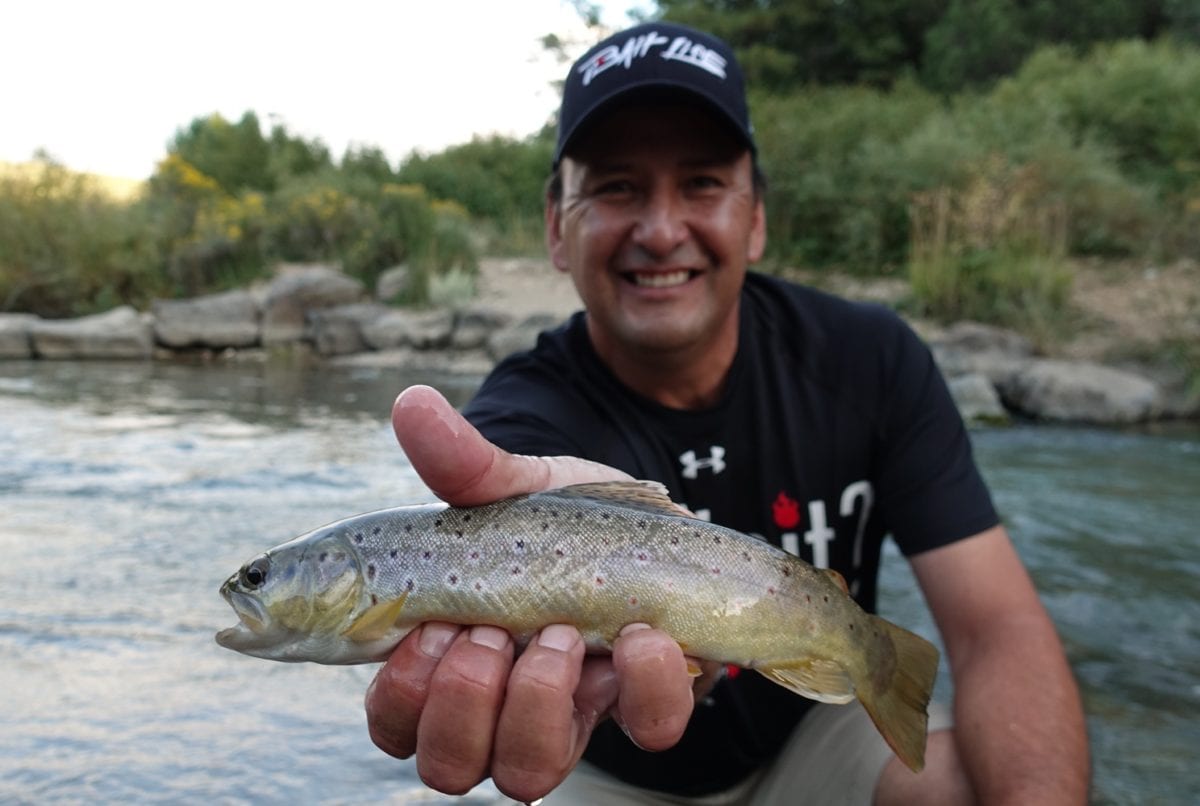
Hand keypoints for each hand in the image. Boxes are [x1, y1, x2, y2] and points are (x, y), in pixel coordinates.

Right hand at [364, 385, 696, 801]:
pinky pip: (644, 730)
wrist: (654, 529)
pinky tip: (640, 634)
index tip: (430, 627)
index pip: (393, 719)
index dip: (401, 694)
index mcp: (450, 658)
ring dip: (535, 704)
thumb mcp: (514, 490)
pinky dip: (642, 684)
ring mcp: (575, 711)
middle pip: (448, 764)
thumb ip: (464, 464)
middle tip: (487, 634)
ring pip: (527, 772)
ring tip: (557, 634)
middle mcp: (502, 704)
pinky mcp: (646, 703)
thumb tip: (410, 402)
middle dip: (460, 704)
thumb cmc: (563, 524)